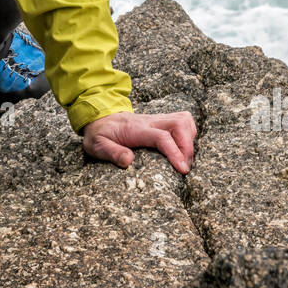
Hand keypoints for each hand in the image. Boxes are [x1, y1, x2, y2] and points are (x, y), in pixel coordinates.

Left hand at [82, 110, 196, 173]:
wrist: (99, 117)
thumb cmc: (99, 134)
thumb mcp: (97, 145)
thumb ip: (112, 152)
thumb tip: (128, 161)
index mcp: (135, 129)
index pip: (161, 137)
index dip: (175, 152)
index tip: (182, 169)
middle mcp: (149, 121)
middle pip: (179, 123)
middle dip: (188, 146)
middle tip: (185, 167)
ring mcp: (156, 119)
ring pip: (183, 119)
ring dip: (190, 139)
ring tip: (185, 159)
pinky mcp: (161, 121)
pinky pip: (182, 120)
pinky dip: (188, 134)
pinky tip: (183, 148)